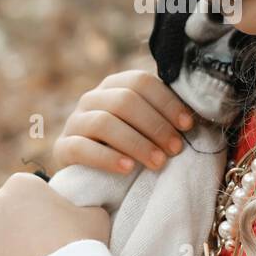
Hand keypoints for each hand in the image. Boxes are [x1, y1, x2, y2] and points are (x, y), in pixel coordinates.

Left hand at [0, 173, 110, 255]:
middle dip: (15, 229)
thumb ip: (83, 204)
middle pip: (2, 214)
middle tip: (35, 252)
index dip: (38, 213)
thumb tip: (83, 205)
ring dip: (1, 250)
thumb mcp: (95, 215)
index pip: (24, 194)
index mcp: (21, 183)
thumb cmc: (81, 248)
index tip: (49, 231)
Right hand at [51, 69, 194, 176]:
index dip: (167, 102)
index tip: (187, 125)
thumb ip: (160, 115)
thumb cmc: (126, 146)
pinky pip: (82, 148)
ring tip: (158, 163)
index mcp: (114, 86)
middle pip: (125, 101)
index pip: (140, 82)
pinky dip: (108, 158)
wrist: (88, 173)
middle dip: (155, 126)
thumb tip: (193, 118)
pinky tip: (128, 169)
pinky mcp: (62, 148)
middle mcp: (92, 98)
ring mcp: (74, 122)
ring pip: (104, 122)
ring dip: (137, 143)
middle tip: (175, 149)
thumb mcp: (142, 126)